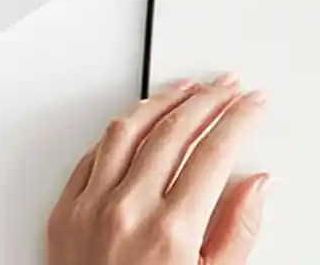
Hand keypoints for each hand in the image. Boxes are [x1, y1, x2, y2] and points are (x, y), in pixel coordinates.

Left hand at [47, 75, 269, 264]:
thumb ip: (238, 232)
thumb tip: (256, 184)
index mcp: (170, 232)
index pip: (215, 152)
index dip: (240, 119)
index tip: (253, 103)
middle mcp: (127, 212)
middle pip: (174, 130)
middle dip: (208, 100)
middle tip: (227, 86)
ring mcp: (89, 209)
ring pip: (128, 130)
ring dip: (162, 101)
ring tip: (186, 89)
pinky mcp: (62, 214)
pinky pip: (93, 155)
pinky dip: (120, 131)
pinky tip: (137, 122)